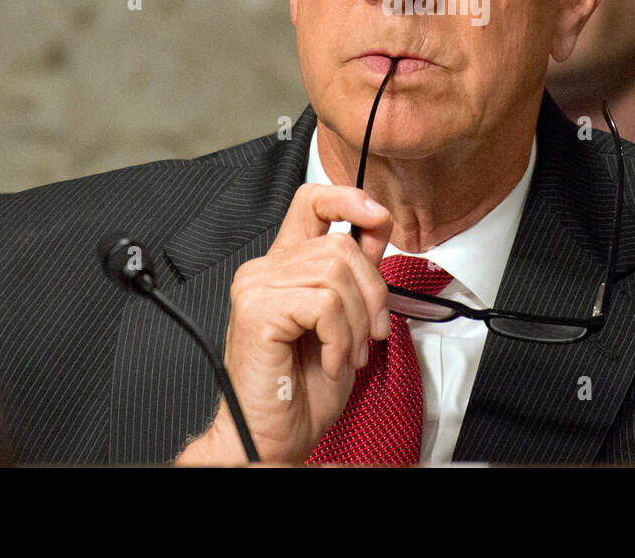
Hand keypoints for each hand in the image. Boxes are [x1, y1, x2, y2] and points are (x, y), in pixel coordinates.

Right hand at [176, 184, 391, 464]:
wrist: (273, 436)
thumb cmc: (303, 388)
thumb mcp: (345, 320)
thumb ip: (354, 274)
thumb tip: (376, 231)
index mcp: (284, 265)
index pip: (312, 200)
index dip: (349, 197)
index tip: (378, 216)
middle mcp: (265, 268)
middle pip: (341, 245)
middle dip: (372, 293)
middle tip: (369, 335)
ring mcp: (256, 285)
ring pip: (337, 275)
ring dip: (356, 323)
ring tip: (346, 353)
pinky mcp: (258, 308)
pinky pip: (325, 304)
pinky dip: (340, 338)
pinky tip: (329, 361)